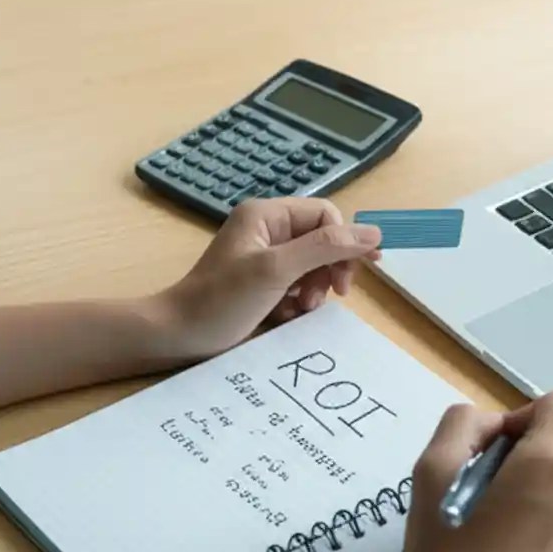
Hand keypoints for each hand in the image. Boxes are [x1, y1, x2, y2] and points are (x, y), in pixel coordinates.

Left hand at [152, 197, 380, 359]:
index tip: (348, 279)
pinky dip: (300, 302)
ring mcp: (265, 257)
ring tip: (301, 309)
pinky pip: (299, 285)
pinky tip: (287, 316)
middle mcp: (268, 230)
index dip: (344, 243)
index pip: (326, 216)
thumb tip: (375, 233)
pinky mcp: (264, 283)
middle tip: (332, 295)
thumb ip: (325, 248)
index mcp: (267, 215)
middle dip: (330, 269)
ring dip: (315, 289)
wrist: (178, 336)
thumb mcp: (276, 270)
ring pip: (314, 266)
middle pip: (323, 241)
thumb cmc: (221, 300)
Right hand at [354, 392, 552, 551]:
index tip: (494, 450)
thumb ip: (464, 423)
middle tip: (484, 492)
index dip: (524, 416)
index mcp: (550, 464)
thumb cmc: (440, 549)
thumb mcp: (432, 468)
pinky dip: (548, 525)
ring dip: (539, 490)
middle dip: (527, 455)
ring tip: (496, 526)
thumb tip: (496, 427)